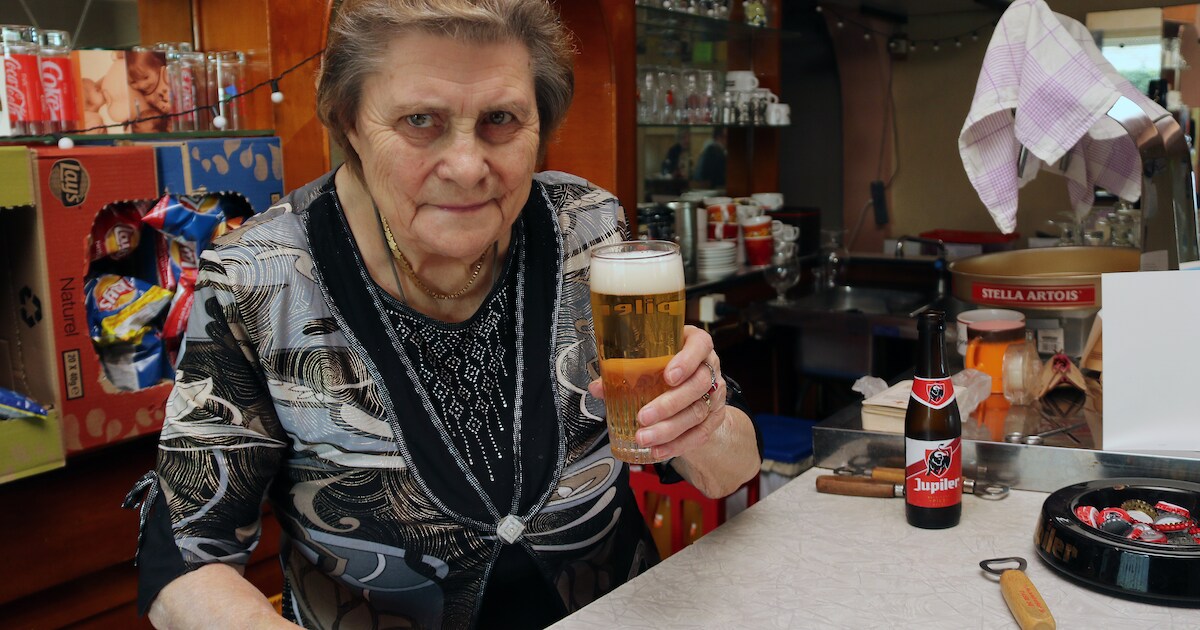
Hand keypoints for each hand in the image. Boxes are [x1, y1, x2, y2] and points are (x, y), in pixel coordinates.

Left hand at [589, 325, 725, 460]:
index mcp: (695, 344)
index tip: (668, 376)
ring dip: (669, 429)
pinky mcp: (714, 417)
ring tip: (645, 438)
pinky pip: (700, 434)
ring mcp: (715, 393)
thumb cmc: (665, 366)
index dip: (686, 361)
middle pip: (698, 384)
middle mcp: (709, 367)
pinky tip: (659, 451)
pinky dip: (678, 444)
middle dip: (670, 403)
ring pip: (698, 412)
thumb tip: (598, 388)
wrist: (689, 385)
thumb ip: (624, 371)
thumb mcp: (649, 361)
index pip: (700, 345)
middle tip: (643, 416)